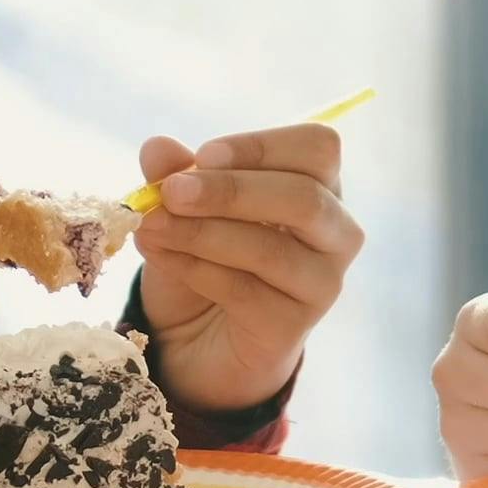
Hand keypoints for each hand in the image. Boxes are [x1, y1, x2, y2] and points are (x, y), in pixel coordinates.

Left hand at [126, 122, 360, 418]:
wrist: (198, 340)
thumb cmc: (206, 259)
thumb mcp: (183, 210)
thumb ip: (175, 175)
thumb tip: (157, 147)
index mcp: (320, 186)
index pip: (317, 149)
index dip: (262, 147)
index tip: (203, 156)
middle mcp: (336, 233)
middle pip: (305, 199)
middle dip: (231, 191)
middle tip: (171, 193)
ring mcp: (321, 284)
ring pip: (271, 250)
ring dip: (203, 233)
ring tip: (151, 227)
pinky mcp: (293, 327)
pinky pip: (245, 292)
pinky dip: (196, 269)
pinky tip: (164, 258)